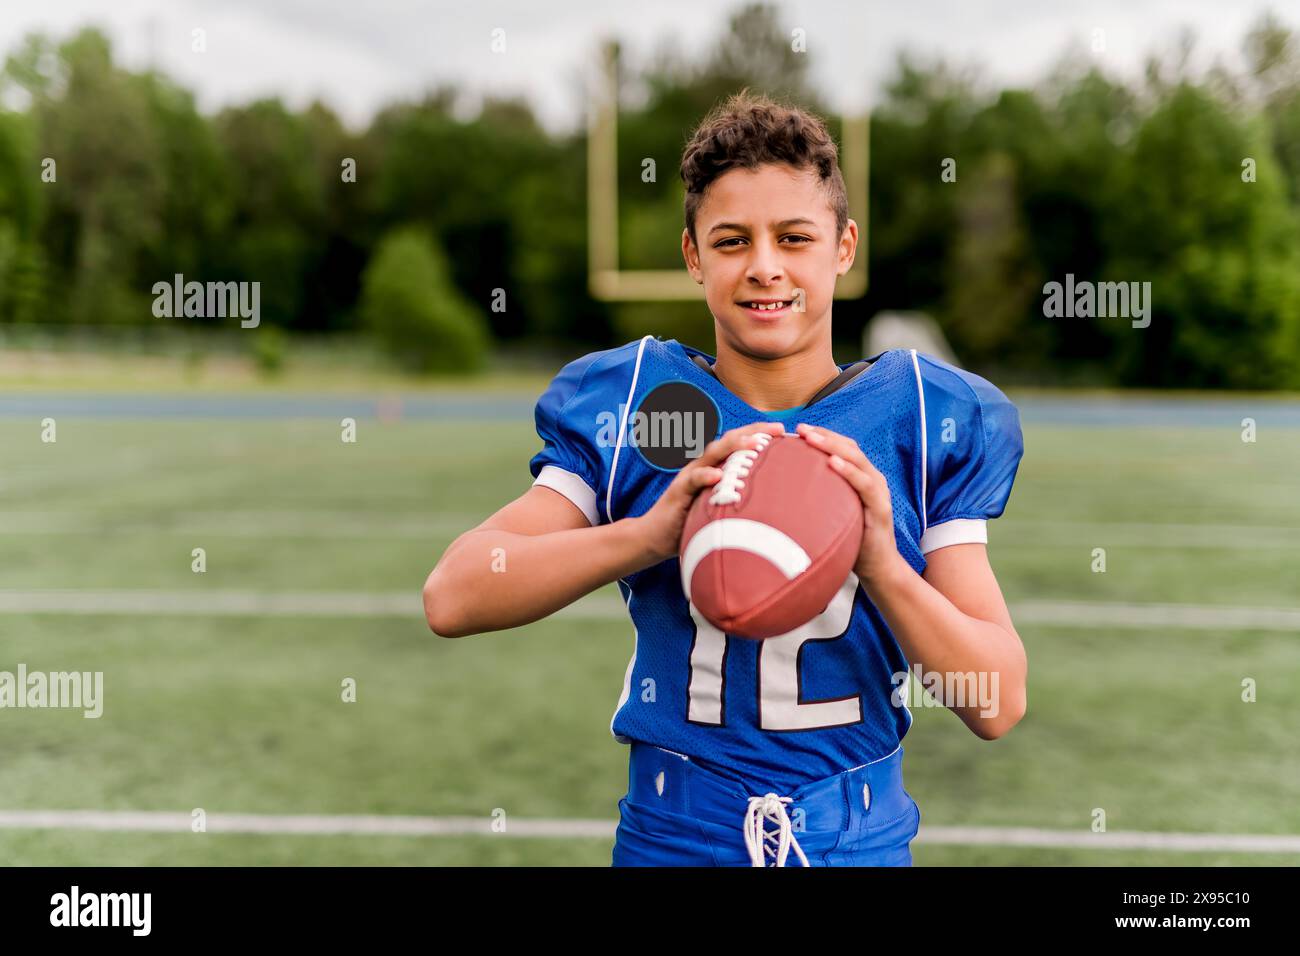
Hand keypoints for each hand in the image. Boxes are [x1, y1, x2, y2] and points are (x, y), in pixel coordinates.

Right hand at [633, 421, 786, 563]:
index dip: (760, 434)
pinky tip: (718, 476)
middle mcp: (703, 466)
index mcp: (715, 467)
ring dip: (733, 446)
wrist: (655, 537)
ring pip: (711, 454)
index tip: (783, 431)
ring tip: (754, 444)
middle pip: (729, 441)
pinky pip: (692, 480)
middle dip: (753, 431)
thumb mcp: (720, 507)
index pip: (739, 444)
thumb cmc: (691, 522)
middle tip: (777, 429)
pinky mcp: (678, 492)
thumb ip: (738, 500)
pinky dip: (705, 476)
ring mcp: (689, 476)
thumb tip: (772, 504)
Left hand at [796, 422, 905, 591]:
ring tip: (811, 438)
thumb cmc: (851, 542)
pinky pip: (863, 484)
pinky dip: (848, 471)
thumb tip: (784, 493)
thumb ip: (819, 499)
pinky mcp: (880, 506)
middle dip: (824, 435)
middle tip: (800, 428)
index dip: (822, 436)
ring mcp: (878, 491)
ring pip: (856, 459)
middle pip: (849, 447)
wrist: (878, 569)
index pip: (842, 448)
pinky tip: (831, 463)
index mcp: (860, 477)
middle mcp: (872, 479)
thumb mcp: (832, 515)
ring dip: (832, 446)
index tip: (797, 430)